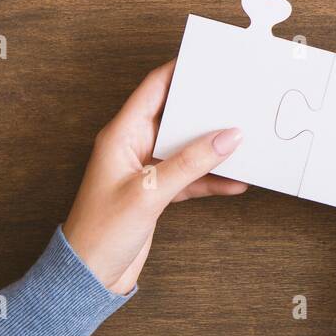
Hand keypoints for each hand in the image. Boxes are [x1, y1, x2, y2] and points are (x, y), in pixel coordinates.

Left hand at [62, 61, 247, 294]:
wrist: (90, 277)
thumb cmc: (102, 233)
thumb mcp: (150, 192)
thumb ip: (191, 163)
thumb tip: (228, 136)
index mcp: (121, 135)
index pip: (154, 89)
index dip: (179, 70)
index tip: (208, 59)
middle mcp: (134, 147)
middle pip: (176, 116)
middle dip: (205, 108)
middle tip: (236, 96)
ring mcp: (147, 170)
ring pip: (187, 147)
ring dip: (213, 146)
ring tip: (245, 138)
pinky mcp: (158, 193)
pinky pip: (191, 177)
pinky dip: (212, 179)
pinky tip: (236, 181)